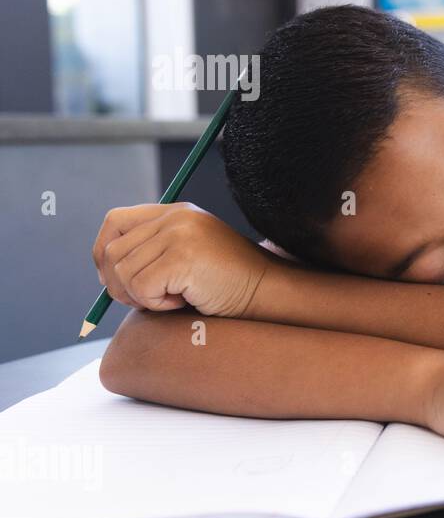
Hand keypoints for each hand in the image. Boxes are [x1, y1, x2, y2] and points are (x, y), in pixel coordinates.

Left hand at [91, 203, 271, 317]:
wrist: (267, 292)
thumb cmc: (227, 285)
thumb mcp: (187, 256)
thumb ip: (153, 252)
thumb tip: (105, 273)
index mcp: (175, 213)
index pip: (114, 222)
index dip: (103, 252)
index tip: (113, 279)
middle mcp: (175, 218)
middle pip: (112, 251)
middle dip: (119, 285)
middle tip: (146, 300)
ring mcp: (180, 234)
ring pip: (123, 272)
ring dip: (141, 296)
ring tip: (173, 299)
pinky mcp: (183, 257)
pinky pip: (141, 287)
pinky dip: (156, 304)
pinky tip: (182, 302)